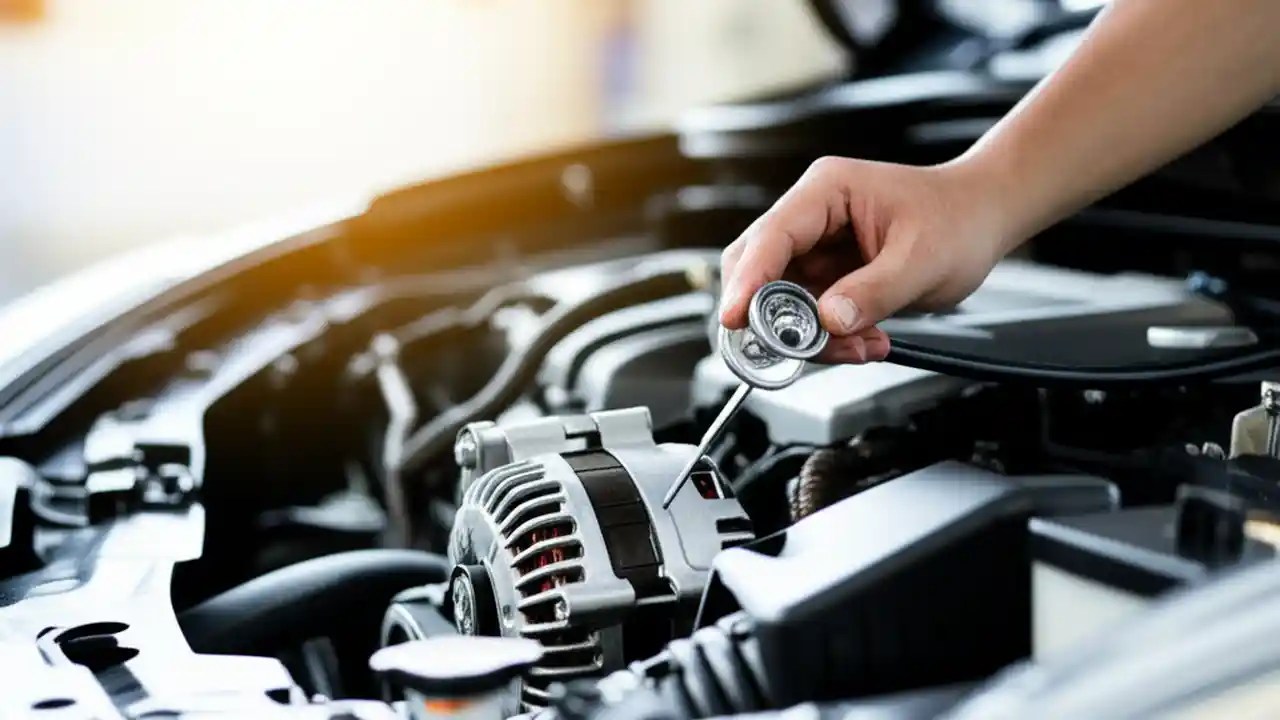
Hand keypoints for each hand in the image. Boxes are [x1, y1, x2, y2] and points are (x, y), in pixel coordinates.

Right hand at [719, 157, 1010, 363]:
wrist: (981, 218)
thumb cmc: (958, 218)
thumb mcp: (923, 261)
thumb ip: (873, 292)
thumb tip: (828, 320)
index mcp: (827, 191)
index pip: (771, 237)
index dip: (748, 281)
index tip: (735, 319)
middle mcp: (811, 215)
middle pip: (756, 269)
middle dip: (772, 317)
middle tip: (795, 351)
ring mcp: (814, 246)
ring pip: (778, 300)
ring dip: (809, 335)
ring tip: (859, 346)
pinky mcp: (824, 274)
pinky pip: (805, 314)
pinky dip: (828, 337)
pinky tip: (864, 341)